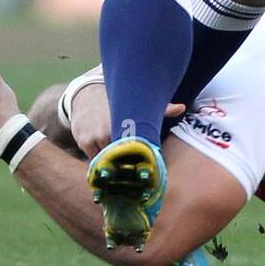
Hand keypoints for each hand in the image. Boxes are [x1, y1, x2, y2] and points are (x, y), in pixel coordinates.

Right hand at [70, 82, 184, 158]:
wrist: (87, 93)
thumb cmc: (117, 102)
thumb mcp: (135, 105)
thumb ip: (160, 109)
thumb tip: (182, 107)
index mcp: (122, 123)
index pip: (133, 148)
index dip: (141, 159)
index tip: (148, 167)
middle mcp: (106, 132)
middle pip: (120, 158)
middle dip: (127, 164)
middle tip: (137, 172)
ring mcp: (92, 138)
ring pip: (106, 161)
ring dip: (113, 164)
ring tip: (123, 169)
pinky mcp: (82, 142)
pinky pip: (94, 160)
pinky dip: (101, 162)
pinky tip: (107, 163)